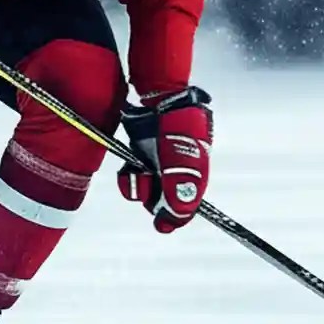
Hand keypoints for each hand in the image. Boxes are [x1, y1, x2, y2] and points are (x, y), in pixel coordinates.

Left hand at [117, 86, 212, 232]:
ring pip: (143, 190)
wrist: (162, 100)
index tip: (162, 223)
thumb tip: (173, 222)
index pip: (184, 206)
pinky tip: (131, 165)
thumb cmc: (180, 130)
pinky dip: (129, 176)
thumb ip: (181, 194)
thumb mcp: (185, 165)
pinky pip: (131, 176)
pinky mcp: (140, 156)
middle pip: (161, 200)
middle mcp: (176, 173)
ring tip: (137, 169)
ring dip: (137, 184)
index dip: (173, 216)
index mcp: (193, 177)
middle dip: (151, 196)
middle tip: (148, 180)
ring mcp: (157, 165)